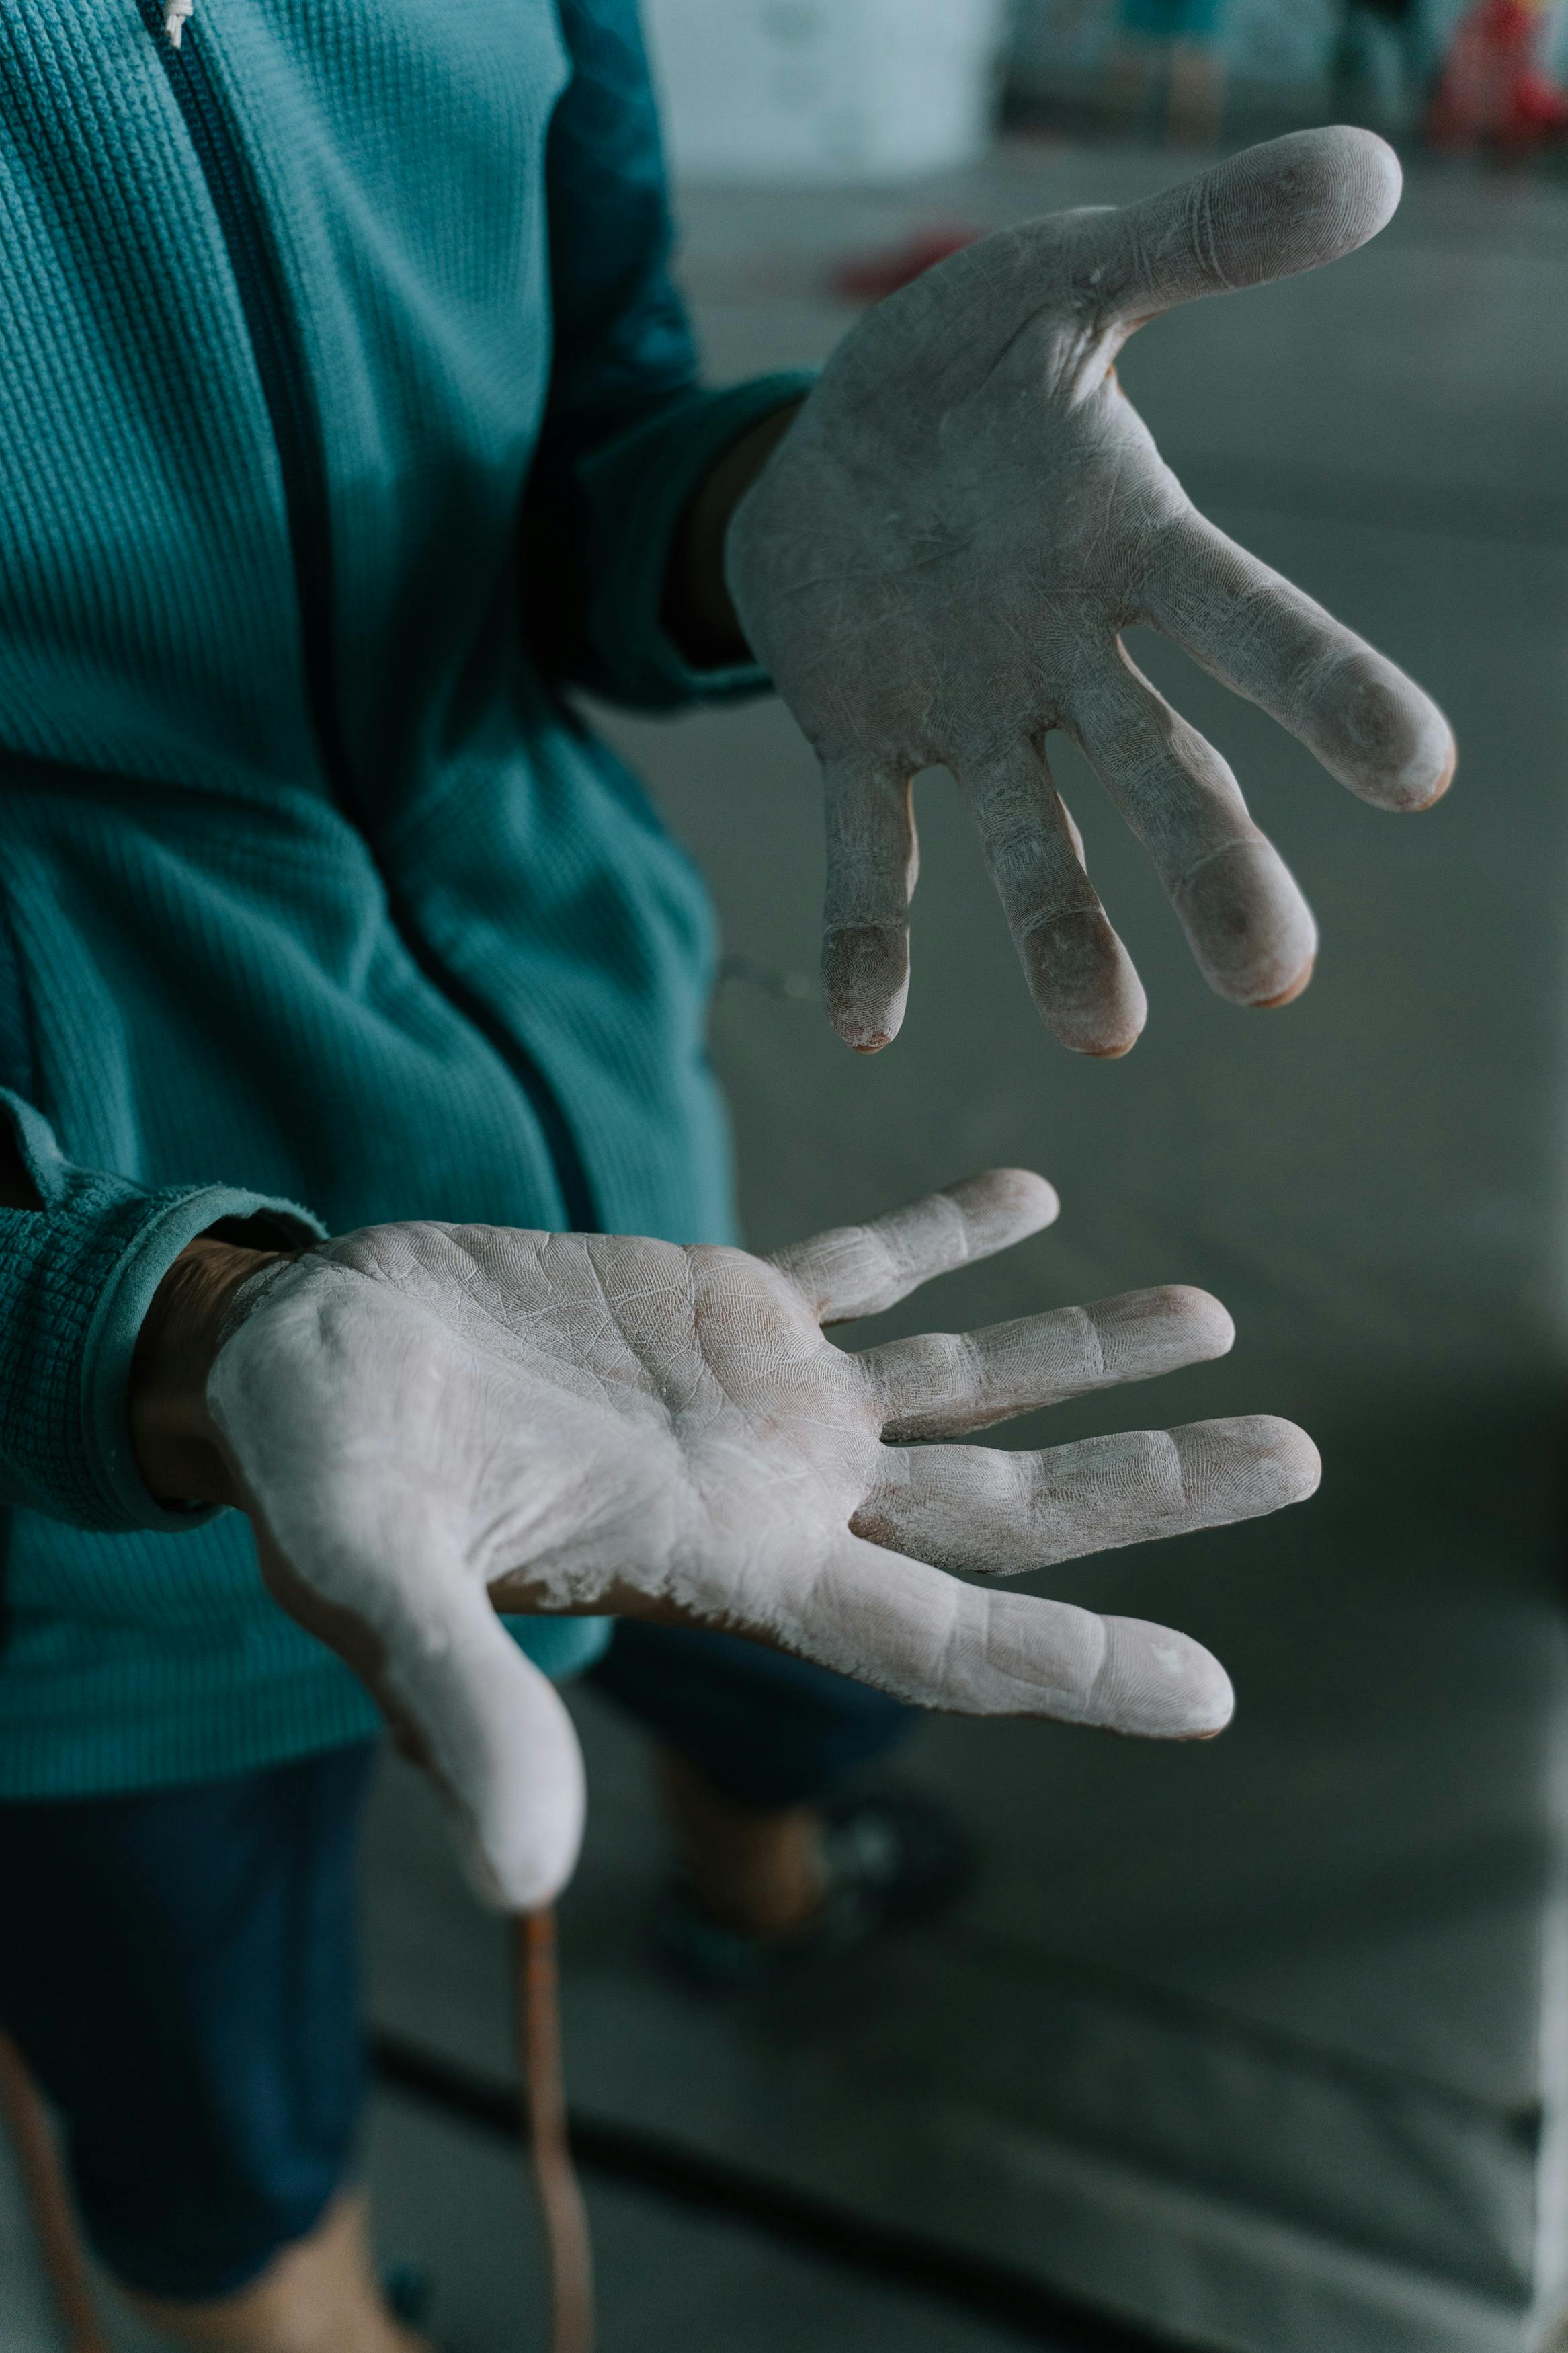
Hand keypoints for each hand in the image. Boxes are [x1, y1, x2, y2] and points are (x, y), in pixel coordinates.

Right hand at [198, 1173, 1317, 1909]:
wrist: (289, 1351)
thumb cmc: (321, 1471)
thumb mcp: (373, 1577)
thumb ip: (465, 1704)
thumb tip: (519, 1880)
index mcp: (721, 1562)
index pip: (932, 1639)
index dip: (1074, 1671)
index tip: (1210, 1693)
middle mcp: (773, 1488)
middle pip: (1002, 1506)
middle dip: (1150, 1484)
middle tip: (1299, 1453)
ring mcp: (758, 1392)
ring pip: (962, 1384)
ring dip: (1086, 1353)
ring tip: (1211, 1313)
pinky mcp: (717, 1298)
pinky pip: (864, 1265)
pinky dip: (946, 1233)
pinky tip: (1031, 1196)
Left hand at [725, 128, 1454, 1057]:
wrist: (821, 444)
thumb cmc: (965, 367)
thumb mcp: (1066, 282)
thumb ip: (1200, 245)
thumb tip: (1372, 168)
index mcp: (1131, 550)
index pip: (1250, 627)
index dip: (1330, 692)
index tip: (1418, 767)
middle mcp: (1070, 662)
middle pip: (1163, 776)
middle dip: (1215, 871)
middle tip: (1274, 974)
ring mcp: (970, 719)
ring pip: (1032, 845)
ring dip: (1066, 937)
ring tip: (1105, 1030)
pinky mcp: (864, 748)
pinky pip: (872, 855)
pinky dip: (870, 938)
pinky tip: (863, 1022)